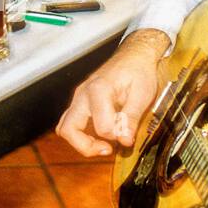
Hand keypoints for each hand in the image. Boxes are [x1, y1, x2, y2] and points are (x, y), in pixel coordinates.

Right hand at [55, 28, 167, 156]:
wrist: (134, 56)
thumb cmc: (138, 71)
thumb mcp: (142, 94)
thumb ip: (131, 118)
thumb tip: (125, 140)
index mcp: (99, 90)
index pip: (102, 126)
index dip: (117, 136)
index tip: (129, 136)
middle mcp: (83, 94)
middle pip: (68, 129)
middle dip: (86, 146)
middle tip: (108, 150)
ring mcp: (78, 98)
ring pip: (65, 128)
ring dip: (80, 142)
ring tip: (103, 146)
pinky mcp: (79, 102)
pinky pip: (70, 123)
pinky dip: (80, 135)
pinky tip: (99, 137)